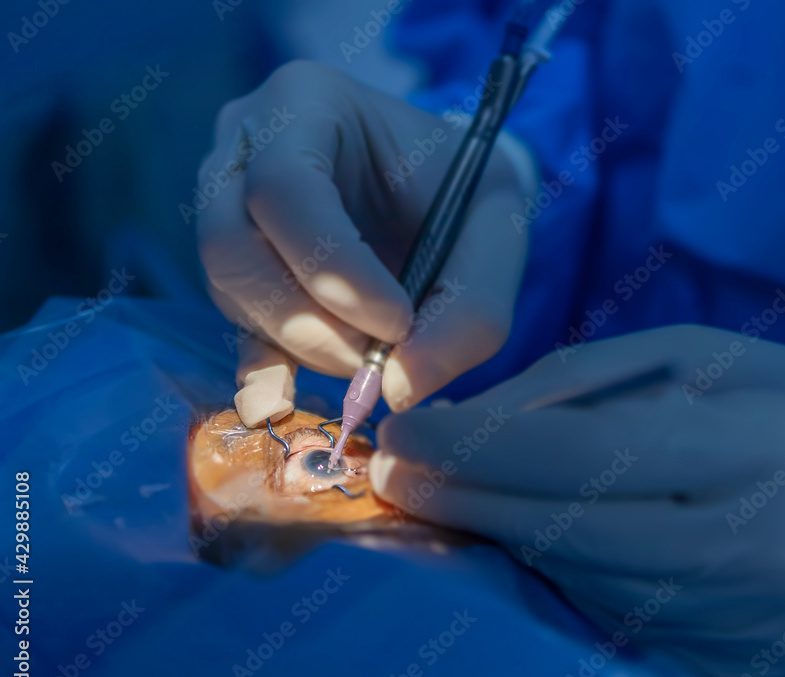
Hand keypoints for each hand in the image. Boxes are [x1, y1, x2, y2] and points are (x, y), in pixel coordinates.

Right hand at [196, 61, 528, 425]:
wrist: (438, 190)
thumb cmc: (463, 191)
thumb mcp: (494, 228)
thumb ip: (469, 307)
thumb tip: (397, 389)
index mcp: (305, 103)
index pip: (285, 186)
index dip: (333, 268)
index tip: (398, 322)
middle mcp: (244, 147)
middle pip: (233, 245)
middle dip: (309, 320)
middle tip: (377, 361)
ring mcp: (223, 205)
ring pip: (230, 288)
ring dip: (298, 343)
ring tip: (369, 362)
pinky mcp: (232, 267)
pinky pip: (230, 322)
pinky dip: (264, 368)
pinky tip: (287, 399)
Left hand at [368, 325, 784, 676]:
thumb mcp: (708, 358)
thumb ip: (586, 381)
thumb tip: (472, 421)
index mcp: (762, 449)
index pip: (584, 455)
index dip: (477, 447)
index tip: (404, 435)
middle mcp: (758, 554)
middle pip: (565, 533)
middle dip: (463, 500)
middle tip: (396, 473)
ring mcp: (748, 633)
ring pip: (579, 584)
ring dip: (501, 540)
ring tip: (453, 499)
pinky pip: (613, 626)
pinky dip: (555, 582)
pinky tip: (525, 544)